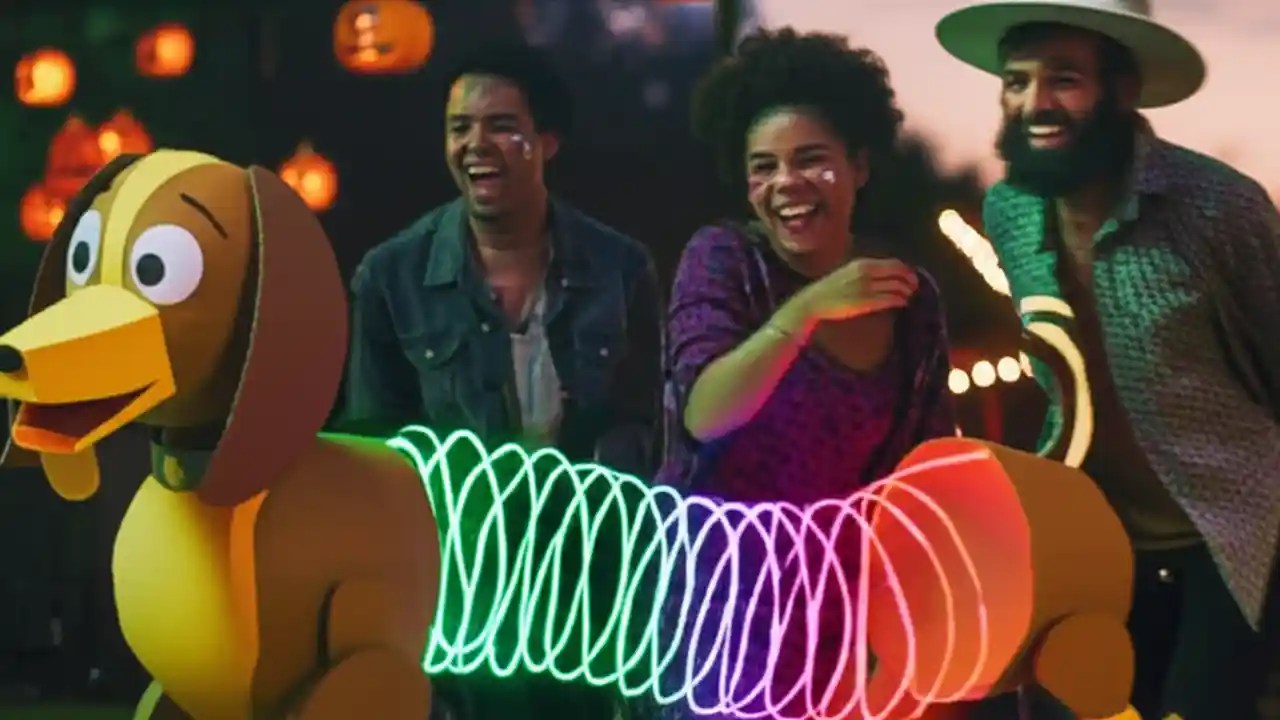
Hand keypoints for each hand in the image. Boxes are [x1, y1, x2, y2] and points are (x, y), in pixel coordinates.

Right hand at [797, 257, 917, 322]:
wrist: (815, 301)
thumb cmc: (831, 287)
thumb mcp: (848, 271)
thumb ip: (865, 270)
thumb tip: (885, 273)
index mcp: (863, 264)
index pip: (893, 263)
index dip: (906, 269)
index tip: (910, 275)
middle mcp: (867, 273)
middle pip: (898, 274)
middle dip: (910, 280)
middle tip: (914, 286)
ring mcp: (867, 288)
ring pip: (896, 287)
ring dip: (906, 291)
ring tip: (908, 296)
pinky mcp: (866, 302)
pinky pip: (890, 299)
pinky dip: (900, 301)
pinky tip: (902, 303)